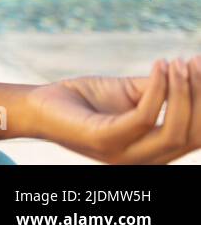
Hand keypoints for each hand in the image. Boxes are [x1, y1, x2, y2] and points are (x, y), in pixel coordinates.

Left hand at [21, 56, 200, 163]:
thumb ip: (160, 90)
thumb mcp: (131, 93)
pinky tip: (160, 66)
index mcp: (155, 152)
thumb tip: (192, 68)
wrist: (40, 105)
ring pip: (173, 130)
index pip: (196, 135)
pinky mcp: (106, 140)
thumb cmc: (87, 100)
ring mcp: (125, 155)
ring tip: (179, 63)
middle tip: (195, 64)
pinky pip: (144, 117)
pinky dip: (158, 89)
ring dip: (182, 93)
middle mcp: (145, 161)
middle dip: (198, 97)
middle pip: (192, 135)